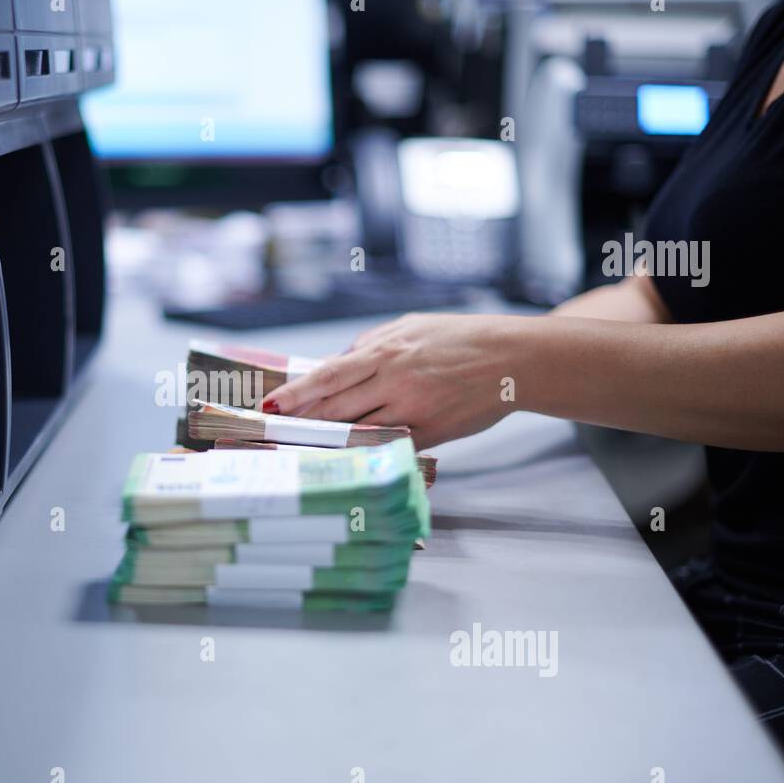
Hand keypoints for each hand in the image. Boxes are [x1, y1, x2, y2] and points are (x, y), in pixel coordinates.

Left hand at [262, 312, 526, 448]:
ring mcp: (412, 410)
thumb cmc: (459, 338)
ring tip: (302, 445)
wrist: (512, 359)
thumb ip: (370, 345)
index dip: (296, 393)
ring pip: (358, 430)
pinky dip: (366, 450)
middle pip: (336, 408)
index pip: (329, 375)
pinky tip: (347, 455)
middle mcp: (395, 381)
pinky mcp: (430, 433)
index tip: (271, 405)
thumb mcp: (410, 327)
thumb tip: (336, 364)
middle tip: (276, 431)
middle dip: (303, 421)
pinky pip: (389, 446)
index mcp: (386, 351)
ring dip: (328, 440)